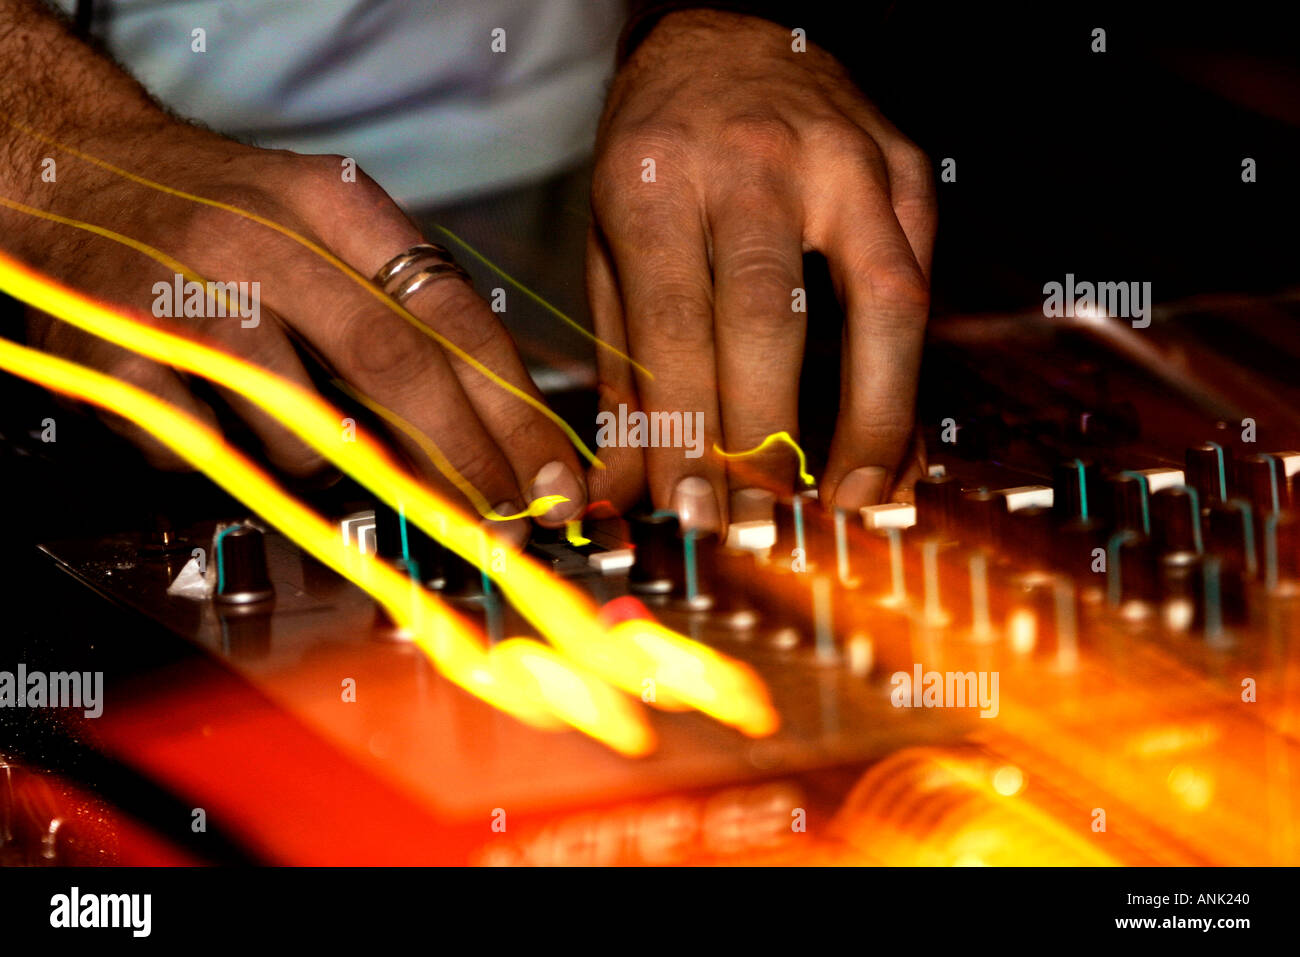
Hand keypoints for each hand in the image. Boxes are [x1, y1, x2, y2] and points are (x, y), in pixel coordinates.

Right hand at [14, 122, 586, 538]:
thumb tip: (491, 422)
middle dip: (463, 462)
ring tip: (299, 422)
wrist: (71, 170)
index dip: (510, 409)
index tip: (546, 474)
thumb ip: (399, 300)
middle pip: (396, 370)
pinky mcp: (121, 361)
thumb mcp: (322, 218)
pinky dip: (229, 459)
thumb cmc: (221, 211)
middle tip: (502, 526)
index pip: (451, 315)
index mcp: (335, 205)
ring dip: (328, 460)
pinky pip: (210, 456)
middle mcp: (266, 245)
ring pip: (304, 431)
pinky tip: (213, 414)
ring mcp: (189, 301)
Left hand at [586, 9, 934, 528]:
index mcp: (658, 179)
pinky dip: (910, 376)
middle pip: (770, 318)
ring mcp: (844, 160)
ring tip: (852, 499)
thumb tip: (618, 492)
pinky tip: (895, 443)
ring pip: (879, 300)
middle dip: (766, 436)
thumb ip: (622, 373)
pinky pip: (920, 285)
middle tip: (760, 523)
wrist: (724, 33)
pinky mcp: (905, 170)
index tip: (693, 510)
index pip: (675, 325)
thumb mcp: (610, 247)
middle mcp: (753, 164)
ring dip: (871, 415)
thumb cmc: (657, 154)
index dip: (688, 428)